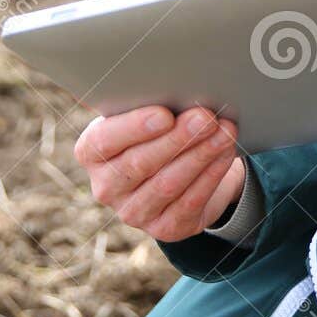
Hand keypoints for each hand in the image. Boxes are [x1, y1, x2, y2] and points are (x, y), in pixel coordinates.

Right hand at [73, 105, 245, 241]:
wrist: (178, 169)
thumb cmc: (157, 131)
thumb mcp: (144, 114)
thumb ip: (149, 105)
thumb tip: (178, 88)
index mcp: (91, 152)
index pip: (105, 142)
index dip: (134, 128)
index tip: (165, 114)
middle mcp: (106, 187)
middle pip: (140, 163)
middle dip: (178, 138)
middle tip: (205, 116)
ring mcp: (133, 212)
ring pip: (168, 183)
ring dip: (200, 154)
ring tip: (224, 131)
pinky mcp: (163, 228)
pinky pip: (190, 201)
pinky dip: (211, 174)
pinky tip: (225, 153)